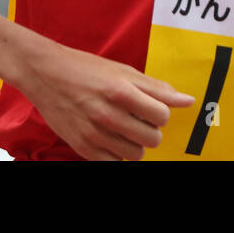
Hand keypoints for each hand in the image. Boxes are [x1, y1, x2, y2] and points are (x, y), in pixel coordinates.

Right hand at [17, 41, 194, 159]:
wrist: (46, 74)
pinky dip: (117, 155)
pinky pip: (113, 163)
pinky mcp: (81, 146)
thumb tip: (188, 101)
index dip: (161, 113)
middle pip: (152, 139)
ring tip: (124, 129)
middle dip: (151, 130)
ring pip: (135, 155)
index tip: (151, 108)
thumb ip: (157, 88)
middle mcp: (107, 114)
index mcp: (121, 91)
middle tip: (138, 120)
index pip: (162, 116)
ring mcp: (93, 133)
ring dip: (135, 144)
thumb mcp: (124, 71)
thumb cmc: (87, 69)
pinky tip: (111, 139)